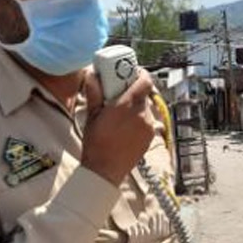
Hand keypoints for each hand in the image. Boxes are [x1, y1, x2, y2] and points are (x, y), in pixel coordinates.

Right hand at [81, 69, 156, 185]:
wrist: (105, 170)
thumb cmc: (96, 143)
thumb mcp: (91, 115)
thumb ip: (94, 93)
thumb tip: (92, 75)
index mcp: (127, 106)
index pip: (145, 81)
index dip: (140, 74)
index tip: (132, 73)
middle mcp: (142, 114)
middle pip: (144, 94)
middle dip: (134, 90)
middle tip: (121, 92)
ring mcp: (148, 126)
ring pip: (146, 108)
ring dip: (137, 106)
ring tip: (122, 113)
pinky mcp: (151, 136)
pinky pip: (148, 121)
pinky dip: (140, 118)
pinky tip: (127, 125)